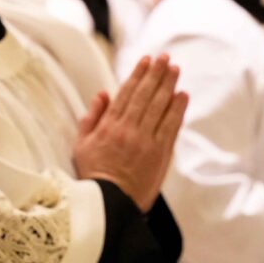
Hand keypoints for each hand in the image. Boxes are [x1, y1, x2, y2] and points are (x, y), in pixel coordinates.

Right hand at [73, 54, 186, 209]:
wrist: (110, 204)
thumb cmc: (93, 176)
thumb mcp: (81, 145)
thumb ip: (91, 118)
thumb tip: (102, 94)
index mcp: (109, 126)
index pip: (126, 93)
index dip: (138, 74)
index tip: (146, 60)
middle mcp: (128, 129)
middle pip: (145, 95)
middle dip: (156, 74)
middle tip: (166, 58)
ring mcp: (146, 141)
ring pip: (159, 107)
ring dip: (168, 86)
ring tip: (175, 70)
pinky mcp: (160, 154)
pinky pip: (171, 126)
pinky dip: (177, 110)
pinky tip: (182, 96)